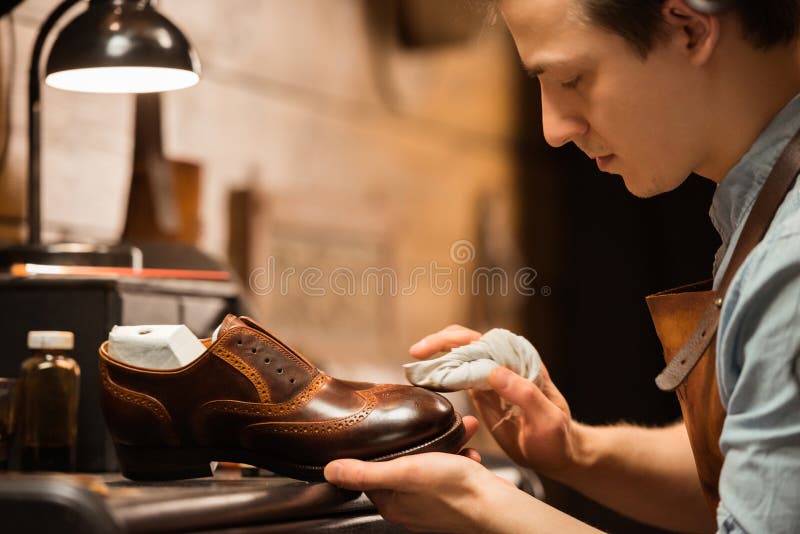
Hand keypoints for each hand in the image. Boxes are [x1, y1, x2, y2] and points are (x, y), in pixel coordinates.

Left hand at [324, 416, 513, 532]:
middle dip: (418, 442)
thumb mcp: (404, 471)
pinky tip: (467, 448)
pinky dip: (459, 456)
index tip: (391, 429)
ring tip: (456, 431)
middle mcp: (409, 506)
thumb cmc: (454, 490)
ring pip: (429, 464)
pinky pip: (450, 471)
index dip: (382, 447)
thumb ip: (366, 472)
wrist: (497, 507)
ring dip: (443, 445)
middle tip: (430, 427)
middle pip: (402, 465)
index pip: (371, 472)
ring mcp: (432, 503)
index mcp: (391, 503)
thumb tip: (330, 471)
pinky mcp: (453, 498)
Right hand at [409, 324, 581, 478]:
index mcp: (522, 362)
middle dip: (440, 343)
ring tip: (414, 369)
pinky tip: (425, 380)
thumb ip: (525, 395)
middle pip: (468, 342)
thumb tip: (494, 372)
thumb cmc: (558, 438)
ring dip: (435, 358)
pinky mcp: (482, 392)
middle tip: (417, 353)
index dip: (459, 343)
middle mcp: (504, 363)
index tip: (437, 352)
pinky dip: (440, 374)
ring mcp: (491, 377)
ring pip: (459, 356)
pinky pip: (458, 375)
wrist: (557, 454)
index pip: (486, 342)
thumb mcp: (548, 420)